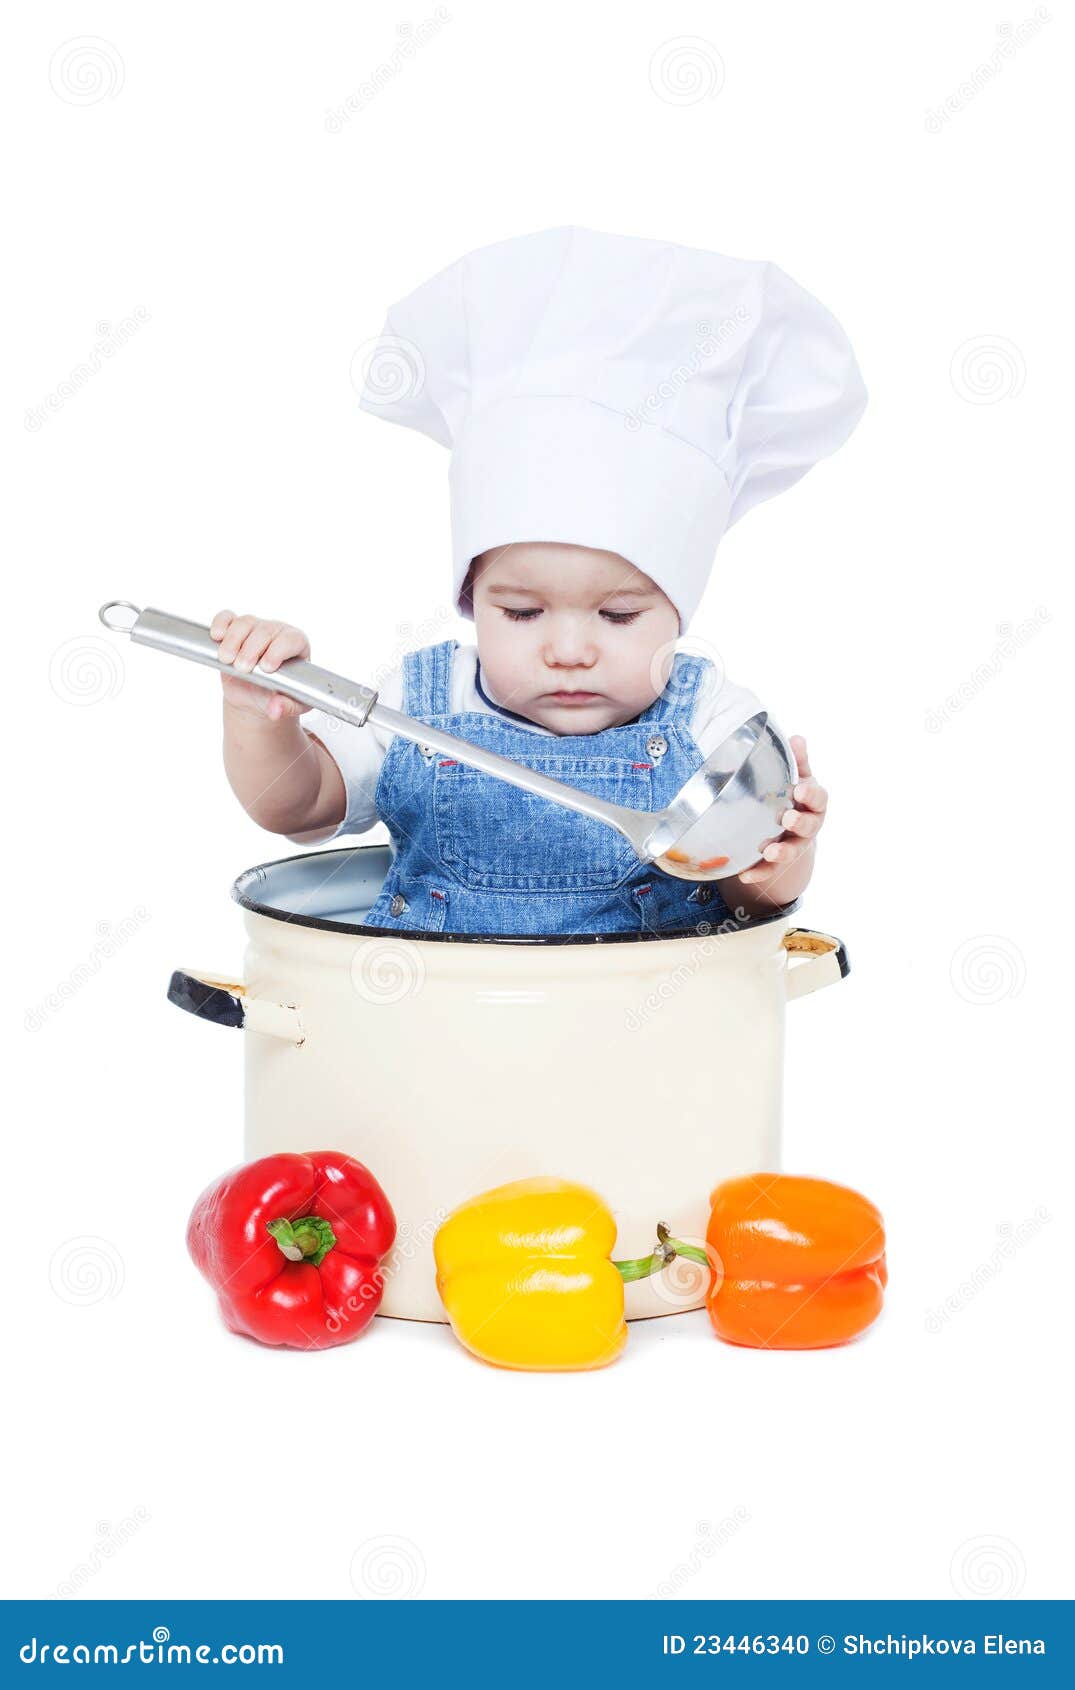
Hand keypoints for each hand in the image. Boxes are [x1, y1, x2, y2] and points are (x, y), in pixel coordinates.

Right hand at [211, 610, 310, 722]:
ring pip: (245, 623)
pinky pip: (227, 617)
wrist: (257, 697)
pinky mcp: (235, 628)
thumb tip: (275, 709)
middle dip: (252, 649)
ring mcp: (256, 628)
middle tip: (243, 668)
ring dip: (234, 640)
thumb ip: (285, 708)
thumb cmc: (279, 696)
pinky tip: (217, 636)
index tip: (266, 668)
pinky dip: (220, 624)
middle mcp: (277, 632)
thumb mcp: (289, 706)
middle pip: (265, 630)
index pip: (291, 639)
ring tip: (227, 659)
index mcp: (297, 645)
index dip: (278, 650)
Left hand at [738, 736, 826, 901]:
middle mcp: (809, 826)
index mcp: (813, 802)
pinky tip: (744, 874)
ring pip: (793, 851)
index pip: (817, 798)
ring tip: (770, 851)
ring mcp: (795, 845)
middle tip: (788, 819)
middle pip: (809, 827)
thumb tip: (796, 738)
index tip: (800, 789)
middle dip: (799, 823)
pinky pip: (770, 870)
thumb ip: (797, 760)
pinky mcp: (780, 862)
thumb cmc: (794, 795)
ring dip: (782, 852)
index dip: (811, 795)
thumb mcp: (798, 776)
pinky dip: (759, 872)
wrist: (792, 826)